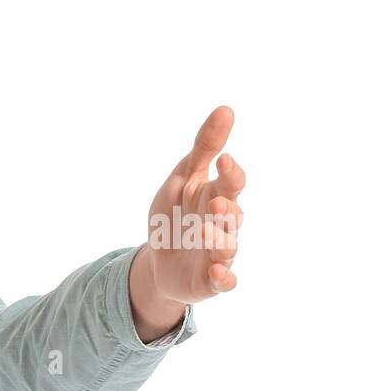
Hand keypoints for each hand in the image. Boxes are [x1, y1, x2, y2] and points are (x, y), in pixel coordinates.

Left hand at [144, 104, 246, 302]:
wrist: (157, 262)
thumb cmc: (174, 216)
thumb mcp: (182, 179)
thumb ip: (204, 148)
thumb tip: (226, 109)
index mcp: (216, 197)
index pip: (231, 183)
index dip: (231, 173)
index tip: (224, 160)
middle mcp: (223, 225)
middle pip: (232, 215)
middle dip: (226, 209)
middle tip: (216, 202)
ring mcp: (219, 253)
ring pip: (228, 247)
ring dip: (219, 240)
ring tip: (204, 231)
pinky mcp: (211, 280)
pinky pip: (224, 281)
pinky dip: (222, 277)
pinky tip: (215, 271)